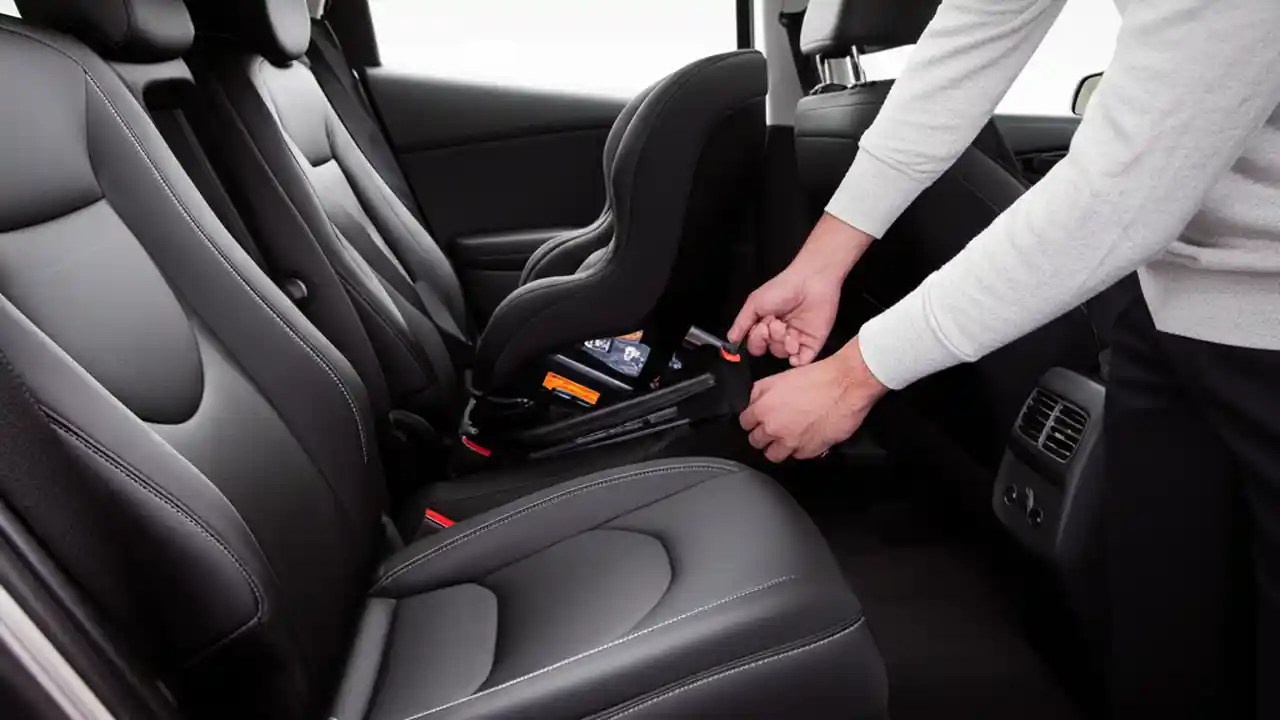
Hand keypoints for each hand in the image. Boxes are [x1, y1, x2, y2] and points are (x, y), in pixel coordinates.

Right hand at [727, 214, 872, 366]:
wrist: (811, 281)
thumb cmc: (782, 288)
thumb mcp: (754, 303)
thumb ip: (741, 324)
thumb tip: (730, 341)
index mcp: (766, 324)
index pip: (756, 344)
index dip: (756, 340)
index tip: (761, 326)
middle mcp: (781, 333)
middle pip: (769, 349)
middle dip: (770, 339)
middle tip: (775, 323)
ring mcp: (797, 339)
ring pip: (783, 354)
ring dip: (782, 343)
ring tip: (787, 327)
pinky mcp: (813, 342)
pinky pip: (803, 360)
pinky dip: (797, 360)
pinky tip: (793, 350)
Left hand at [739, 337, 887, 462]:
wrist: (846, 385)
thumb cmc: (817, 378)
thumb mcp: (780, 377)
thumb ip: (760, 392)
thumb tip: (753, 403)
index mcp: (764, 409)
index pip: (745, 424)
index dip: (752, 421)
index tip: (757, 420)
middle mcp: (774, 429)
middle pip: (756, 442)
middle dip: (763, 435)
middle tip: (774, 428)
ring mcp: (791, 442)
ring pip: (773, 455)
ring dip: (778, 447)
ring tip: (788, 437)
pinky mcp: (809, 451)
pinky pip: (797, 456)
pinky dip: (800, 449)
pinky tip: (806, 437)